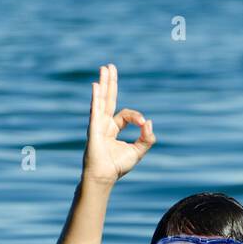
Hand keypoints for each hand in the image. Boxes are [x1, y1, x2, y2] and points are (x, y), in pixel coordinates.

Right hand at [81, 63, 155, 185]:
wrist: (104, 176)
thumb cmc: (117, 166)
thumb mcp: (138, 151)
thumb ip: (147, 138)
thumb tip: (149, 122)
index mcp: (113, 128)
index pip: (125, 114)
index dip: (136, 117)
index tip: (143, 124)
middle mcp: (103, 124)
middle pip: (108, 99)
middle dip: (110, 83)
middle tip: (110, 67)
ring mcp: (97, 124)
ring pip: (101, 100)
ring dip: (104, 83)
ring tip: (105, 68)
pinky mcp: (93, 128)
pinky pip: (95, 110)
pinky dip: (96, 98)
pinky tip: (96, 86)